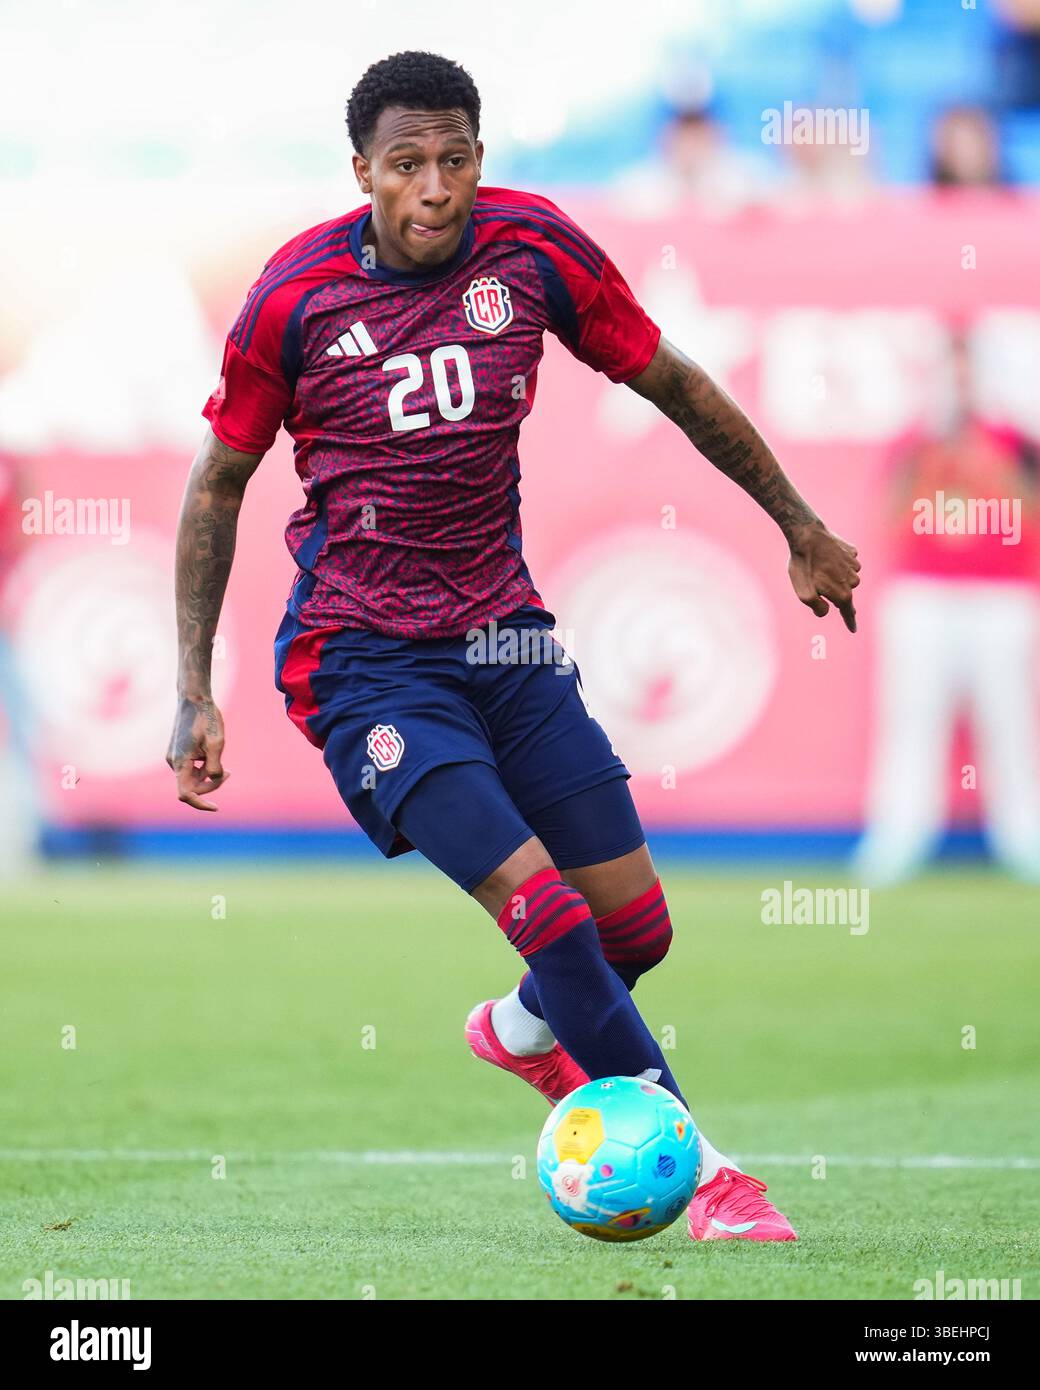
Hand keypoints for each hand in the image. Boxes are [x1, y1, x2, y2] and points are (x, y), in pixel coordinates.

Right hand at [166, 695, 229, 810]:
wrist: (194, 698)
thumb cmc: (206, 719)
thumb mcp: (217, 744)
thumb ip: (215, 767)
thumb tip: (215, 780)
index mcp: (180, 762)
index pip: (186, 794)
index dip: (200, 804)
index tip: (216, 807)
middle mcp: (173, 762)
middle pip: (191, 786)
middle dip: (210, 785)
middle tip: (229, 773)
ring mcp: (174, 756)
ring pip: (192, 776)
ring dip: (208, 774)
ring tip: (223, 761)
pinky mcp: (178, 750)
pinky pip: (191, 767)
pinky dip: (203, 766)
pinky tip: (213, 753)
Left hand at [787, 522, 860, 632]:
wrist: (807, 535)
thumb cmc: (803, 566)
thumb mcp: (804, 593)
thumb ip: (817, 607)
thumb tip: (826, 609)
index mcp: (842, 594)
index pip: (847, 612)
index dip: (849, 621)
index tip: (853, 630)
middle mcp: (853, 581)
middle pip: (844, 593)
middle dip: (832, 591)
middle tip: (815, 579)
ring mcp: (854, 565)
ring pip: (845, 576)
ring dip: (835, 575)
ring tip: (819, 565)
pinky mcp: (852, 552)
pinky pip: (846, 561)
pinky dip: (837, 561)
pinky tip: (826, 555)